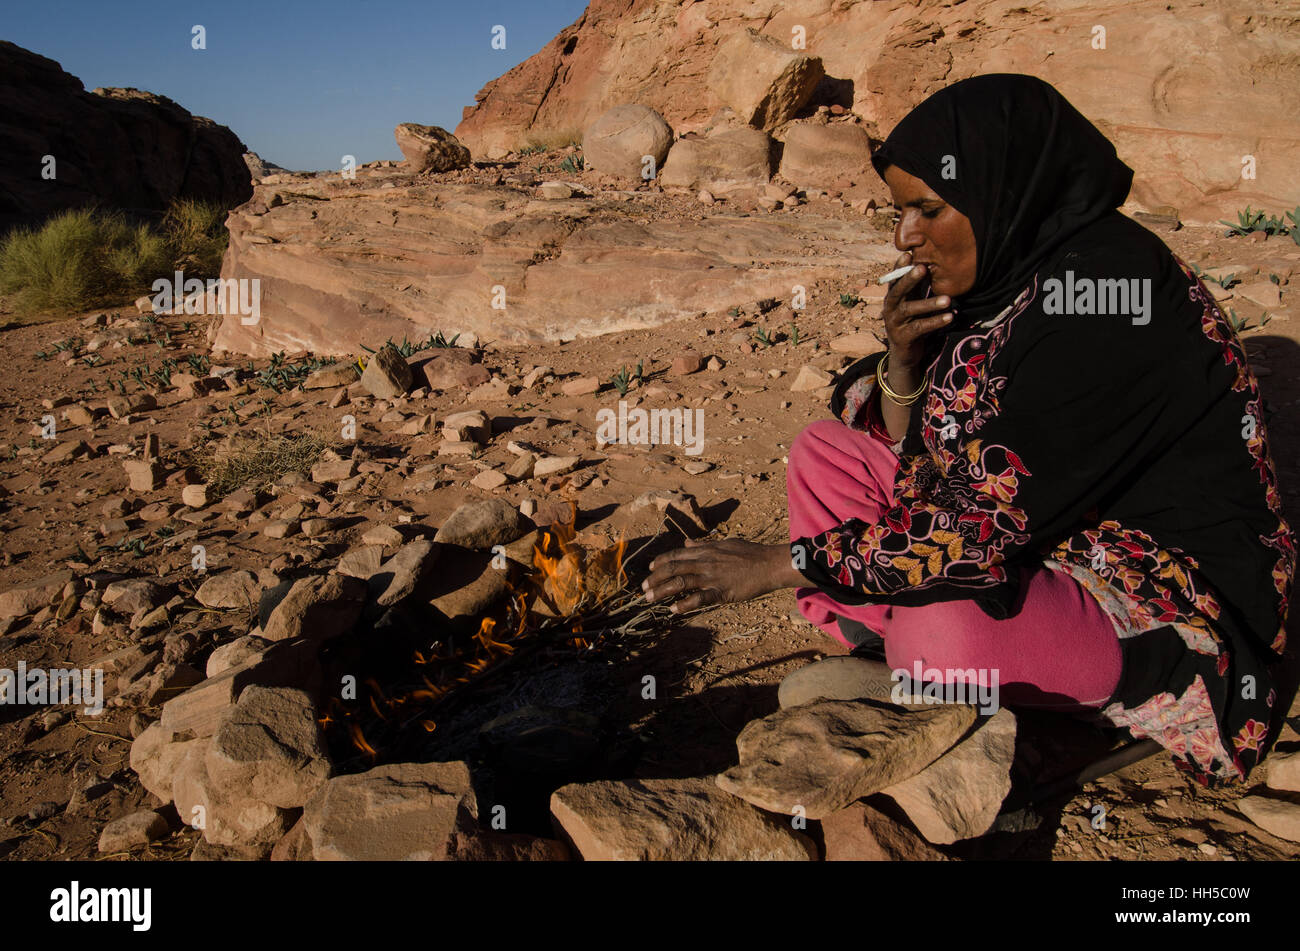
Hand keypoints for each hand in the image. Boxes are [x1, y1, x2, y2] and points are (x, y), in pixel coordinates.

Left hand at [642, 539, 803, 613]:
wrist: (769, 564)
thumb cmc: (750, 553)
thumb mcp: (725, 543)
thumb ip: (704, 545)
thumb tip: (687, 544)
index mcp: (705, 550)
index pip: (676, 555)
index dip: (660, 562)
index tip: (650, 570)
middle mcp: (704, 562)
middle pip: (672, 569)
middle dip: (654, 579)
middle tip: (643, 588)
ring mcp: (712, 577)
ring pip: (680, 583)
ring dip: (662, 591)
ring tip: (650, 599)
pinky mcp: (721, 592)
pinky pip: (698, 599)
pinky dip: (684, 605)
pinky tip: (674, 610)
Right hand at [881, 250, 953, 370]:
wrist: (905, 353)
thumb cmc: (912, 322)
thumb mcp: (913, 301)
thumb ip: (918, 286)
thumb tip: (928, 262)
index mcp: (893, 297)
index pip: (894, 279)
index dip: (899, 267)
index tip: (909, 254)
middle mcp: (890, 308)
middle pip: (898, 291)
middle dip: (909, 279)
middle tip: (923, 268)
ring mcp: (894, 323)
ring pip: (910, 310)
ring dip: (929, 304)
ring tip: (948, 300)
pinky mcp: (902, 337)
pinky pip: (919, 328)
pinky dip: (935, 322)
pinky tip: (950, 317)